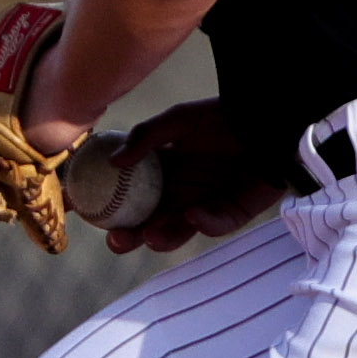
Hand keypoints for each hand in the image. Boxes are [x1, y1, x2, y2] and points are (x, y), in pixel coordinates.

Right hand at [90, 99, 280, 252]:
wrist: (269, 122)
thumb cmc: (223, 116)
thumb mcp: (181, 120)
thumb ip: (147, 137)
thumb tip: (114, 161)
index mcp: (163, 169)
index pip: (129, 193)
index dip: (109, 206)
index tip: (88, 214)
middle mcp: (181, 190)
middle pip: (149, 219)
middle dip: (131, 235)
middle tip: (117, 241)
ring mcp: (207, 203)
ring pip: (179, 229)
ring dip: (163, 236)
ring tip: (149, 237)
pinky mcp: (234, 212)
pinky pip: (216, 224)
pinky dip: (204, 222)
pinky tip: (193, 215)